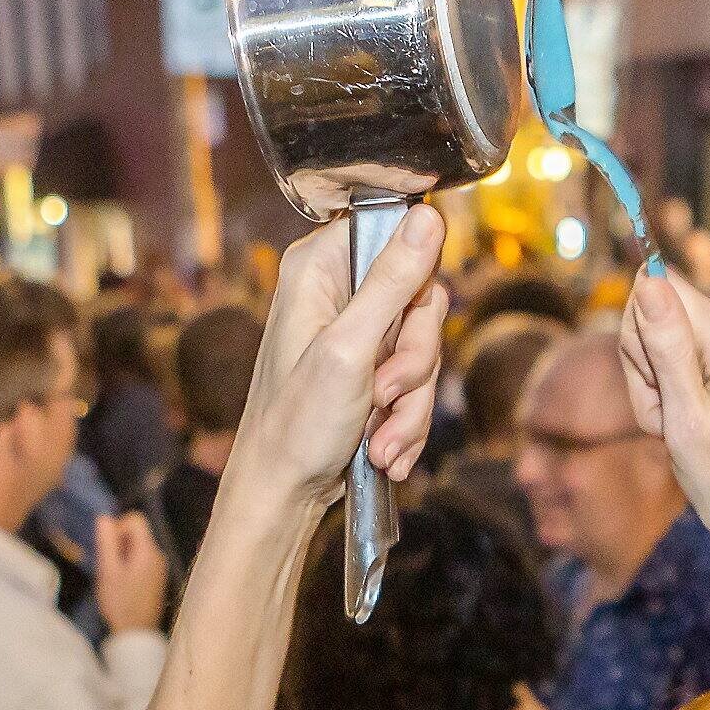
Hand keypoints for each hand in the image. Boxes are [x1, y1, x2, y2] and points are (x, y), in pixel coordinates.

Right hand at [95, 511, 169, 635]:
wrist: (136, 633)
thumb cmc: (120, 602)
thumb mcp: (108, 570)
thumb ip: (107, 542)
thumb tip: (104, 517)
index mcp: (149, 550)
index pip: (136, 519)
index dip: (118, 527)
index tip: (108, 548)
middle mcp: (158, 555)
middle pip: (137, 532)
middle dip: (119, 542)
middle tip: (109, 565)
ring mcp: (159, 567)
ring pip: (138, 546)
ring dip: (122, 554)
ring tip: (114, 575)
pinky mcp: (156, 578)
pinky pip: (141, 559)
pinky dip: (129, 564)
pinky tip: (122, 583)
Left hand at [231, 208, 449, 509]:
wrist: (282, 493)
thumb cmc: (296, 426)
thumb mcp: (350, 349)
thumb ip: (392, 282)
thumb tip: (427, 216)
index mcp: (319, 266)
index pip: (397, 232)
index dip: (416, 279)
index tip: (406, 319)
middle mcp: (336, 290)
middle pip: (422, 297)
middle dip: (414, 360)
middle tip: (384, 392)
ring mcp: (355, 332)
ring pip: (424, 346)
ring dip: (410, 402)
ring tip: (378, 437)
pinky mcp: (369, 369)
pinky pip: (416, 381)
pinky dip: (406, 419)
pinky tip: (382, 445)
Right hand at [618, 267, 709, 615]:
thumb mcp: (687, 422)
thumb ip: (666, 347)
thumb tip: (649, 278)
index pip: (658, 288)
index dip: (639, 336)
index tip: (656, 389)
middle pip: (664, 313)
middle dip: (649, 369)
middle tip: (669, 423)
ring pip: (675, 338)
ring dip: (664, 386)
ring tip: (684, 432)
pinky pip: (698, 357)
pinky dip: (685, 392)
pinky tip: (699, 428)